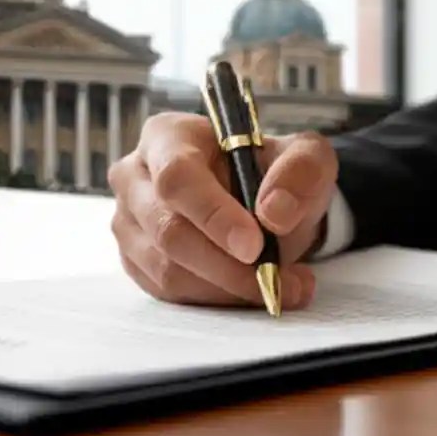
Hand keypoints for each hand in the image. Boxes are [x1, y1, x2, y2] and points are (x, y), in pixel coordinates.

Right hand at [108, 112, 337, 309]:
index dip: (214, 215)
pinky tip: (253, 289)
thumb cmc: (274, 173)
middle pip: (170, 231)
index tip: (254, 245)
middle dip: (228, 265)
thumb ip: (300, 172)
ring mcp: (130, 222)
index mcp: (168, 136)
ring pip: (169, 270)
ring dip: (229, 287)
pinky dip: (216, 299)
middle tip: (275, 277)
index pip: (178, 177)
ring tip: (280, 282)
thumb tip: (274, 212)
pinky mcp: (136, 261)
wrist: (265, 204)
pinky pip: (170, 293)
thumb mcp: (306, 157)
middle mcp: (137, 177)